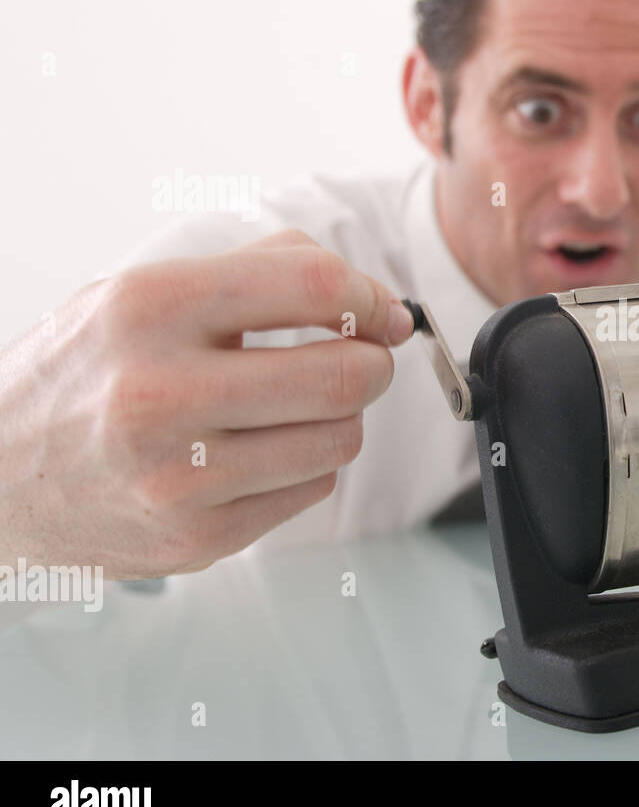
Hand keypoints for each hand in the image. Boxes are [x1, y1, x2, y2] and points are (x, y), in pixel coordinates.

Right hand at [0, 229, 414, 577]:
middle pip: (343, 375)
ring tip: (294, 407)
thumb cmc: (88, 374)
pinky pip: (312, 489)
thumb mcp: (143, 292)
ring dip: (340, 418)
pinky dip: (306, 465)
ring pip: (340, 439)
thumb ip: (261, 270)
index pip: (310, 287)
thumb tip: (376, 297)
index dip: (369, 296)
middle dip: (372, 363)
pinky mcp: (196, 536)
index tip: (383, 312)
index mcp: (149, 308)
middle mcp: (159, 393)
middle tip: (360, 359)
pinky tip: (259, 451)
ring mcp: (177, 475)